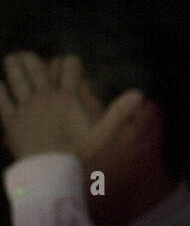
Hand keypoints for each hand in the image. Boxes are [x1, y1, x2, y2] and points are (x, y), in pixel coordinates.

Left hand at [0, 51, 143, 165]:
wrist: (49, 170)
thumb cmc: (77, 151)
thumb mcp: (102, 133)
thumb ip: (119, 112)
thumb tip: (140, 94)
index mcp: (68, 97)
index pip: (70, 68)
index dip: (70, 62)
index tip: (68, 62)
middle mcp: (45, 95)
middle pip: (36, 68)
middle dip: (31, 58)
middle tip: (27, 55)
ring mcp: (25, 106)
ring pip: (16, 78)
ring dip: (12, 66)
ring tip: (11, 58)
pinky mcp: (10, 118)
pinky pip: (2, 100)